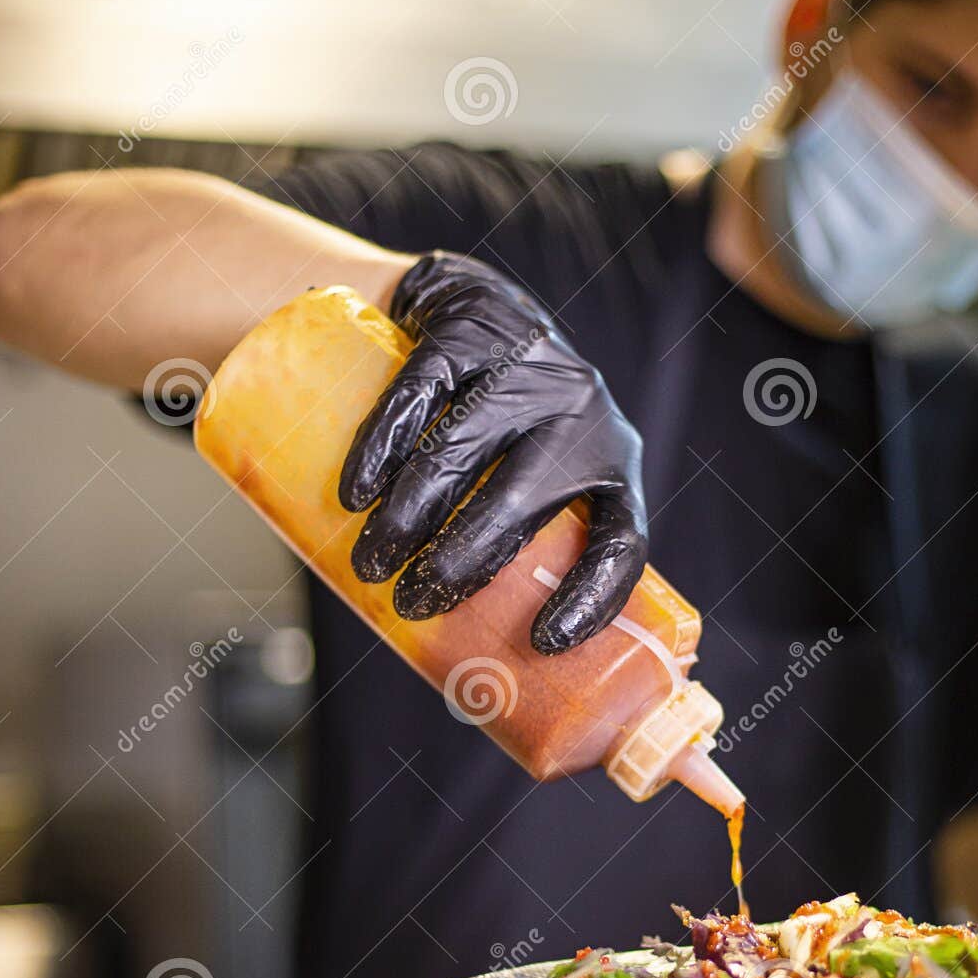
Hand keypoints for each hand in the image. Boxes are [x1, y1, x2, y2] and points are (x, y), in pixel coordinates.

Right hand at [339, 252, 648, 654]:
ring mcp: (527, 364)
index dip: (594, 596)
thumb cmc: (501, 431)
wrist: (465, 305)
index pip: (622, 540)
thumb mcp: (538, 478)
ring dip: (412, 514)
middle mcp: (582, 411)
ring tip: (373, 562)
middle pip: (525, 497)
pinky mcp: (468, 328)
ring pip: (465, 447)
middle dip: (462, 558)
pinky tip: (356, 495)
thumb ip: (519, 550)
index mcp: (613, 464)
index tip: (543, 643)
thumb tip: (472, 673)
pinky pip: (422, 394)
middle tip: (413, 603)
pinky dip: (381, 449)